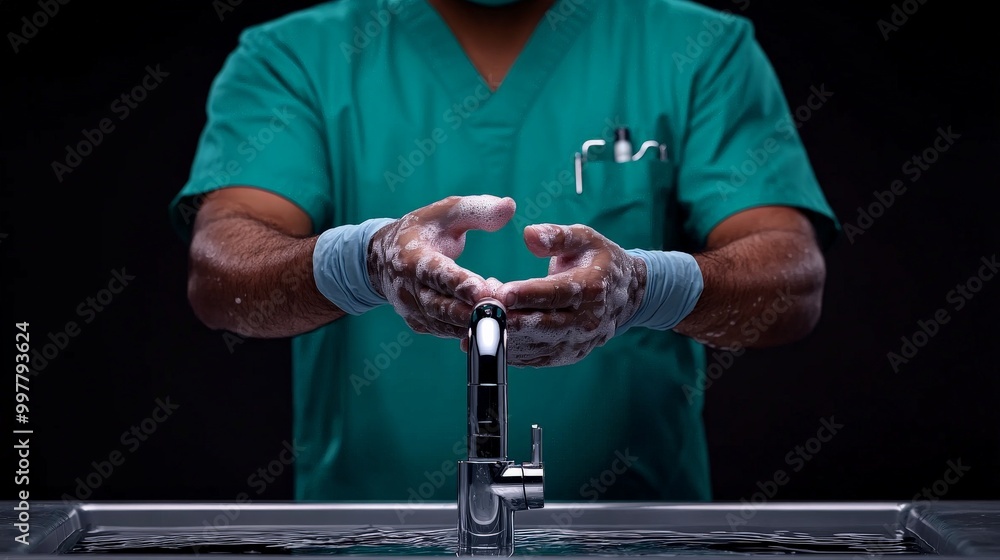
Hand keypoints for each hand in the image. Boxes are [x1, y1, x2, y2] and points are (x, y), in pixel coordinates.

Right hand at [367, 195, 514, 337]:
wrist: (385, 257)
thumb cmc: (424, 231)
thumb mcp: (446, 212)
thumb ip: (477, 209)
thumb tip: (509, 206)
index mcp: (412, 259)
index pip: (437, 273)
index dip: (460, 284)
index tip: (485, 290)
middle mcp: (408, 289)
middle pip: (441, 306)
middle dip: (472, 311)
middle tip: (502, 310)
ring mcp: (413, 311)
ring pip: (445, 323)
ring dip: (473, 322)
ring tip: (503, 312)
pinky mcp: (421, 325)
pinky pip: (447, 331)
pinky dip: (468, 328)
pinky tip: (491, 319)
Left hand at [493, 224, 645, 366]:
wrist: (626, 294)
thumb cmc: (598, 260)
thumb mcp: (585, 238)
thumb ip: (557, 236)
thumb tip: (529, 234)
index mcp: (592, 288)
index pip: (556, 293)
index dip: (528, 294)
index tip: (501, 293)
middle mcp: (587, 320)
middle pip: (543, 324)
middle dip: (509, 321)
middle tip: (478, 314)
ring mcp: (578, 341)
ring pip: (536, 345)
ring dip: (504, 339)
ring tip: (472, 328)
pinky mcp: (567, 355)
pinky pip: (535, 358)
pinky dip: (509, 352)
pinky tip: (484, 342)